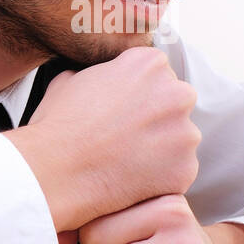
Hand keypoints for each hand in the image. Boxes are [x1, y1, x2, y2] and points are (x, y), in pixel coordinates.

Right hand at [6, 46, 201, 234]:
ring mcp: (185, 133)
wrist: (58, 171)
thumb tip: (102, 77)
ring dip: (162, 148)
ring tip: (127, 160)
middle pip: (176, 103)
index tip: (125, 109)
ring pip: (181, 138)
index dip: (139, 93)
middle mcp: (176, 93)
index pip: (158, 73)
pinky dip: (162, 177)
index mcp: (151, 64)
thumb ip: (100, 73)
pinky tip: (133, 179)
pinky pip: (179, 171)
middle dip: (157, 117)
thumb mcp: (71, 79)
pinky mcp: (186, 168)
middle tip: (128, 136)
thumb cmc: (59, 125)